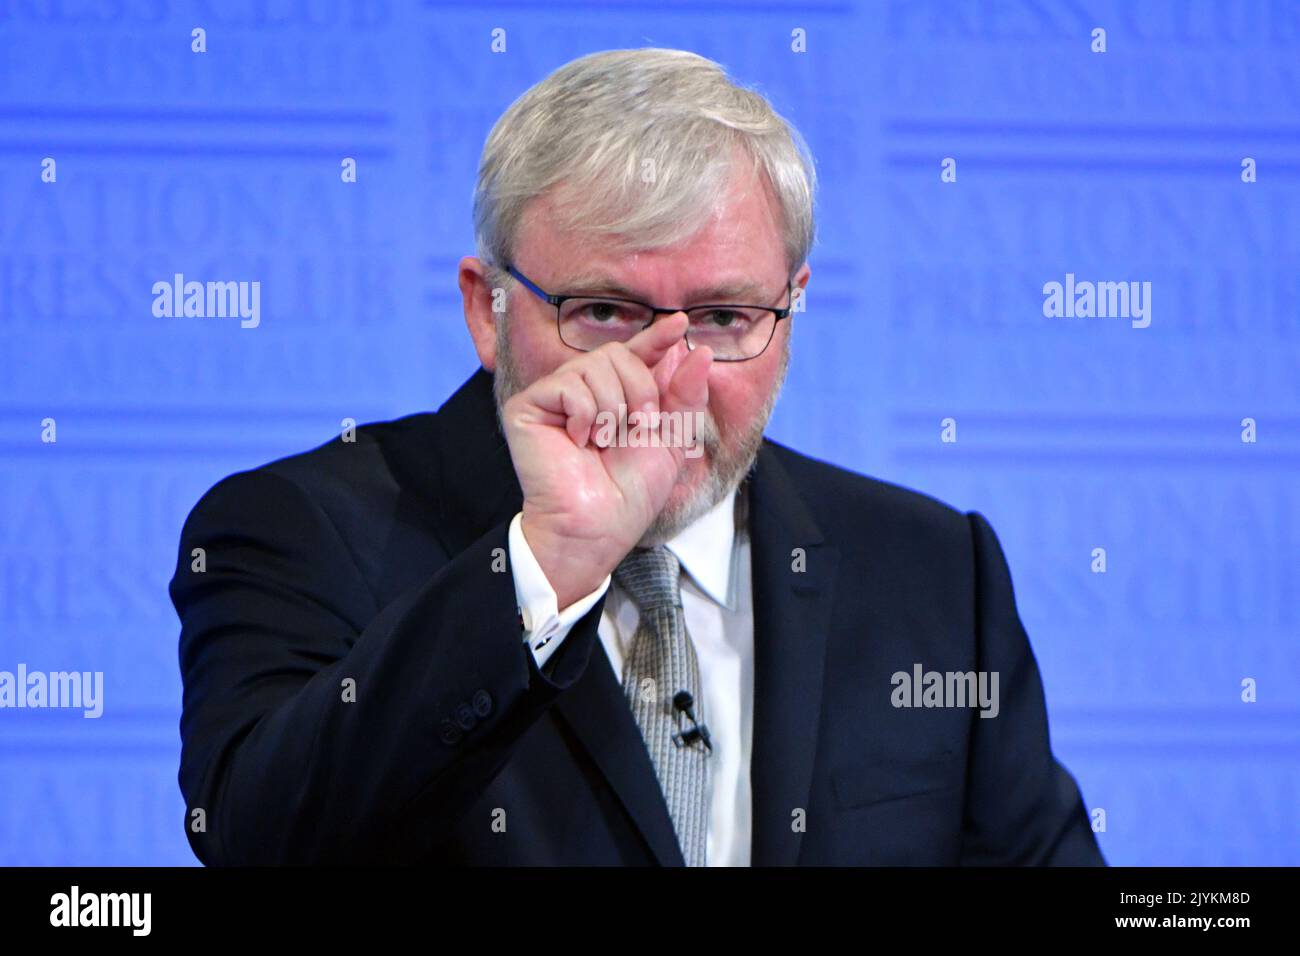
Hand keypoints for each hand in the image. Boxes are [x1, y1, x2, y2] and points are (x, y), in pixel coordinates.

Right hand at [501, 314, 711, 607]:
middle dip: (639, 389)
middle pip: (617, 353)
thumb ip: (685, 396)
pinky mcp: (528, 406)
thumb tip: (699, 352)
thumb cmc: (630, 493)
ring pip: (594, 366)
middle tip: (638, 427)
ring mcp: (555, 397)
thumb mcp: (672, 441)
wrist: (598, 525)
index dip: (656, 338)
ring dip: (613, 408)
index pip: (636, 355)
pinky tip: (578, 442)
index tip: (680, 323)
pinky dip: (584, 415)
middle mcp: (584, 391)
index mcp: (618, 397)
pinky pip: (568, 385)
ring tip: (604, 442)